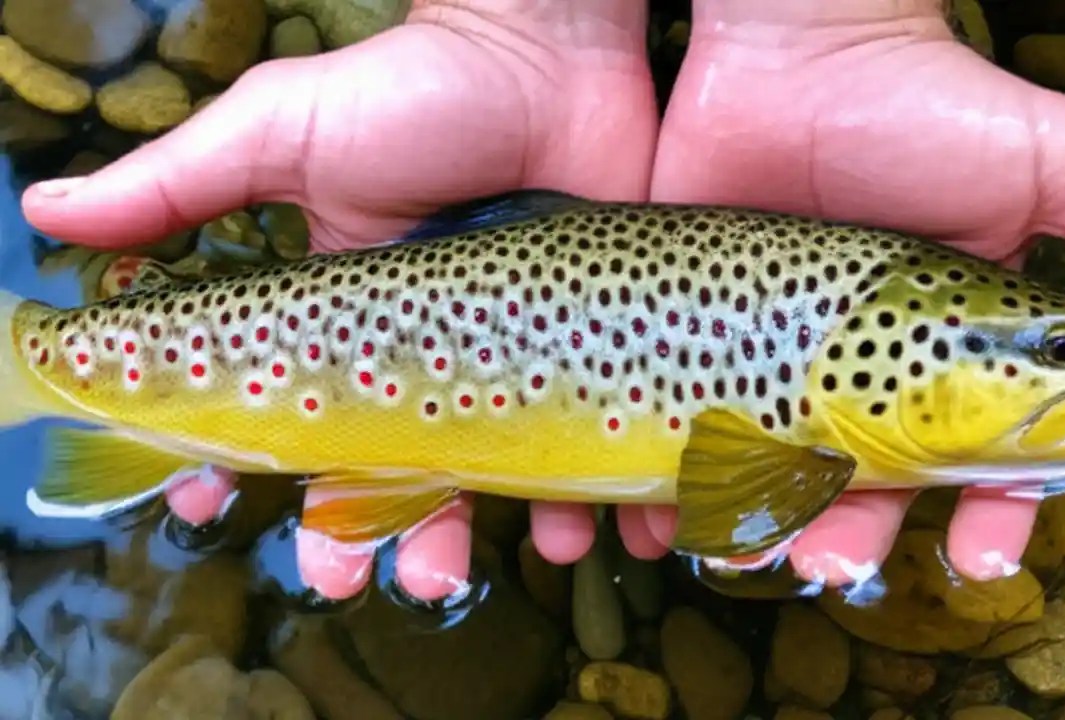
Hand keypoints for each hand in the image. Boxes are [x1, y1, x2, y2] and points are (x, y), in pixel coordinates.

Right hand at [20, 0, 660, 602]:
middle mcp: (420, 349)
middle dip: (361, 536)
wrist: (551, 57)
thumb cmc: (416, 89)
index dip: (237, 466)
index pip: (280, 409)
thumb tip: (47, 210)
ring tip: (450, 573)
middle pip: (384, 469)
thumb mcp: (285, 131)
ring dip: (463, 539)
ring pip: (479, 478)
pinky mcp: (584, 353)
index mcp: (340, 315)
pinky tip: (576, 534)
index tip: (201, 508)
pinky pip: (581, 446)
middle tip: (352, 581)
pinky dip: (584, 503)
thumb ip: (182, 183)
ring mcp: (505, 357)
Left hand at [642, 0, 1064, 586]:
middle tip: (834, 562)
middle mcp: (877, 370)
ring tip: (753, 544)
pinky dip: (682, 488)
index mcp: (966, 350)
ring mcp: (786, 362)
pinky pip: (698, 435)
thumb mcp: (1059, 159)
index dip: (994, 515)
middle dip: (859, 540)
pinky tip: (672, 514)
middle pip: (874, 492)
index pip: (990, 461)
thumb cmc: (931, 100)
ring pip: (781, 479)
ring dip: (771, 528)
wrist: (791, 51)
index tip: (981, 554)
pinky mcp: (710, 343)